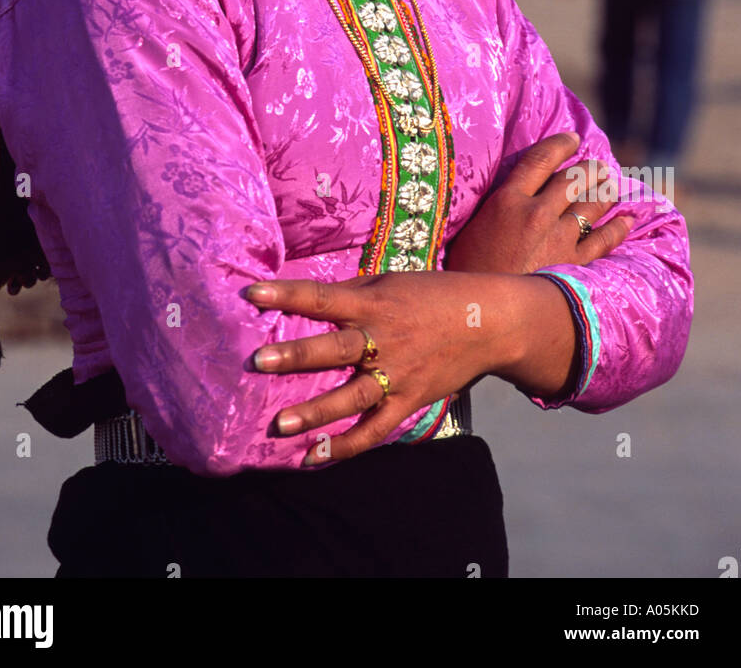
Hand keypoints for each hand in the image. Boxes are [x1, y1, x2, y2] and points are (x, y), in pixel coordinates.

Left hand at [243, 270, 527, 467]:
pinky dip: (346, 446)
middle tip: (258, 361)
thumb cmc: (433, 295)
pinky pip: (375, 430)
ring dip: (315, 411)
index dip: (287, 295)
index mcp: (374, 303)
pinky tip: (314, 458)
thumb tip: (308, 299)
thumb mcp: (391, 282)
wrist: (489, 322)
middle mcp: (383, 339)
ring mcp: (397, 374)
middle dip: (296, 356)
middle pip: (334, 349)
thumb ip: (352, 294)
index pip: (322, 297)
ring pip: (351, 397)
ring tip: (280, 425)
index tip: (251, 294)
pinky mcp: (409, 401)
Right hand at [444, 131, 633, 274]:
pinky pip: (604, 240)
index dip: (560, 144)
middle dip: (590, 169)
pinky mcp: (574, 264)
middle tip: (599, 166)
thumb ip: (495, 211)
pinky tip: (626, 220)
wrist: (480, 315)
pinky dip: (618, 227)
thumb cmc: (465, 274)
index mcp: (507, 200)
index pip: (540, 160)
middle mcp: (537, 213)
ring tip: (612, 185)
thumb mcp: (470, 231)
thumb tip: (508, 201)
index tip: (573, 138)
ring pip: (592, 205)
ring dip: (605, 192)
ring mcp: (559, 239)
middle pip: (572, 180)